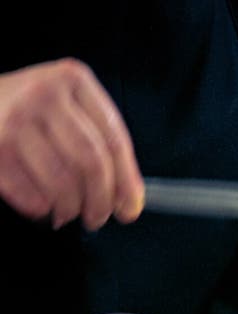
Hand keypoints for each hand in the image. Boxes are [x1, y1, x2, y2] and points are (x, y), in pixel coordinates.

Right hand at [0, 59, 143, 229]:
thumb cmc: (27, 112)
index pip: (113, 140)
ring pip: (63, 184)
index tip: (130, 209)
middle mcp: (44, 94)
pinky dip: (42, 210)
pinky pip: (32, 196)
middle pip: (92, 163)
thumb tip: (129, 201)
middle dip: (100, 202)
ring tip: (67, 212)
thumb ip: (99, 143)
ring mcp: (16, 120)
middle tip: (97, 219)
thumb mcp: (66, 109)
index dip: (127, 183)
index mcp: (72, 80)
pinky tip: (41, 205)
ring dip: (70, 210)